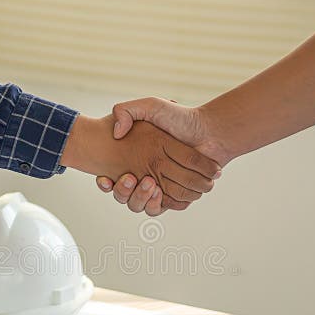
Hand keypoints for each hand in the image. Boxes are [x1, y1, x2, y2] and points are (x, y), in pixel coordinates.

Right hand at [94, 98, 229, 213]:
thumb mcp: (151, 106)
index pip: (112, 178)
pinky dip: (157, 203)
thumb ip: (126, 111)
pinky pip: (159, 208)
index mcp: (136, 159)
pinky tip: (158, 192)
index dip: (105, 183)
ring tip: (148, 184)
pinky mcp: (174, 197)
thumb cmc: (181, 117)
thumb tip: (116, 134)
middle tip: (131, 178)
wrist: (209, 131)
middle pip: (124, 196)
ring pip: (139, 205)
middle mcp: (145, 175)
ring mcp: (160, 188)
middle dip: (123, 191)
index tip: (105, 178)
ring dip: (140, 198)